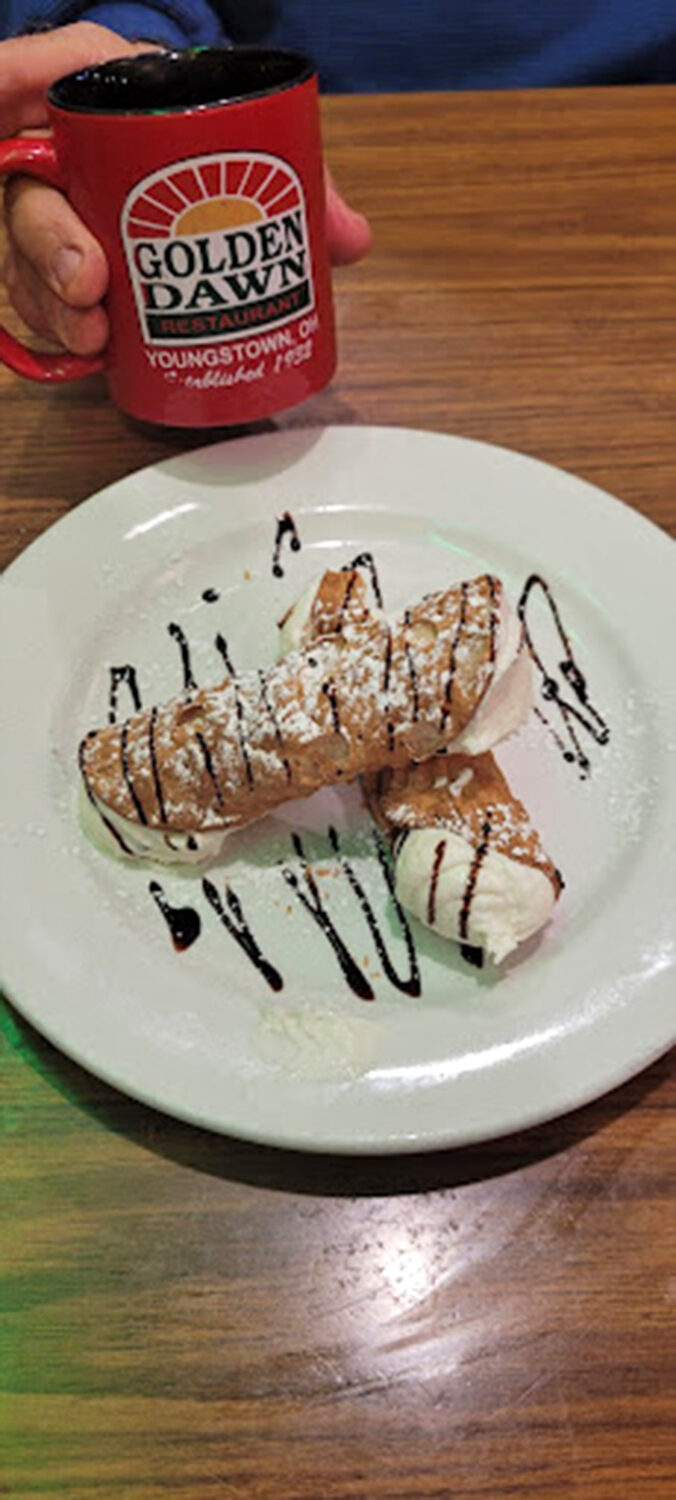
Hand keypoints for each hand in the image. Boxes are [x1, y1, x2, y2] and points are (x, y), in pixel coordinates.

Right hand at [1, 23, 371, 357]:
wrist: (209, 172)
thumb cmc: (220, 151)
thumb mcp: (263, 149)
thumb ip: (306, 185)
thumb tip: (350, 242)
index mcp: (106, 101)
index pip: (30, 73)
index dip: (8, 85)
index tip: (3, 98)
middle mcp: (68, 157)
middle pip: (30, 193)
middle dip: (52, 244)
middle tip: (91, 284)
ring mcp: (59, 215)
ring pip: (28, 257)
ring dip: (55, 304)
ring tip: (95, 334)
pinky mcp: (63, 270)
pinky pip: (44, 301)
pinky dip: (61, 330)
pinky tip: (87, 350)